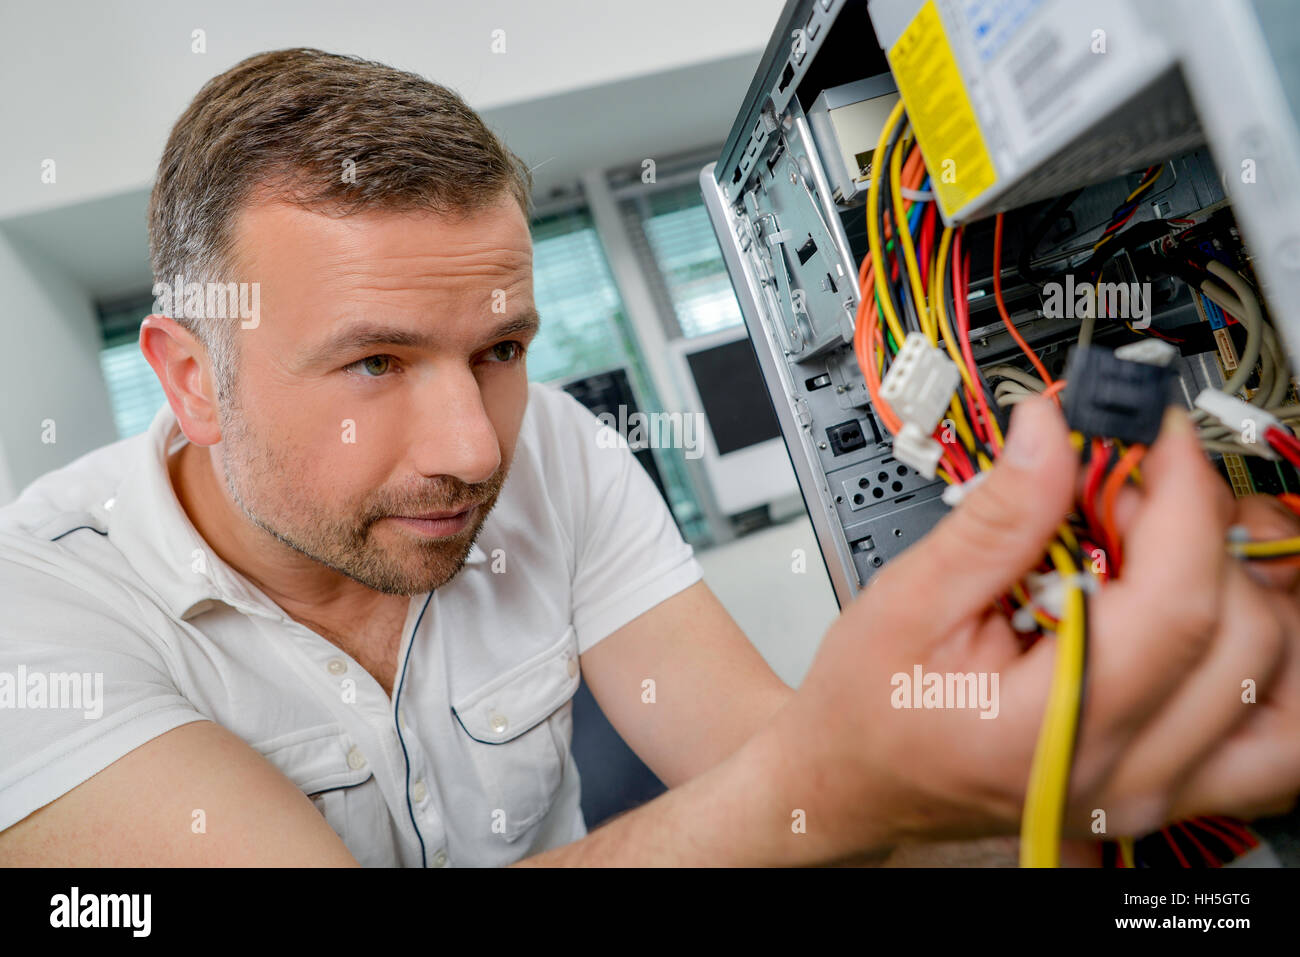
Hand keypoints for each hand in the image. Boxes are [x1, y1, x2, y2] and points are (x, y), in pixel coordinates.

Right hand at [756, 397, 1297, 862]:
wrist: (852, 779)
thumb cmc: (865, 709)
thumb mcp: (907, 600)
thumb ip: (995, 517)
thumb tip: (1053, 434)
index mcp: (1047, 733)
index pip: (1175, 605)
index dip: (1182, 497)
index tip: (1157, 436)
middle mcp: (1119, 777)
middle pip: (1242, 636)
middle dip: (1199, 535)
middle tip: (1123, 497)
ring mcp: (1151, 792)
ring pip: (1277, 686)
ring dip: (1241, 593)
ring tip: (1157, 552)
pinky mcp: (1165, 786)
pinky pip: (1269, 730)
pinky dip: (1257, 658)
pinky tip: (1199, 615)